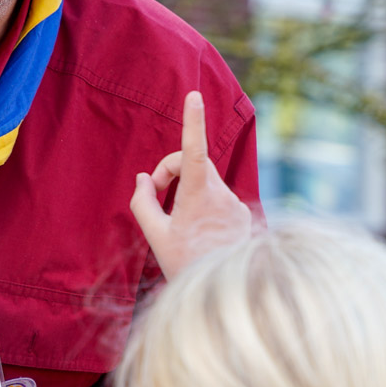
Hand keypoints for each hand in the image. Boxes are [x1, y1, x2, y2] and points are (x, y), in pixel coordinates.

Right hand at [130, 90, 255, 279]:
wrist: (223, 290)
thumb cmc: (184, 263)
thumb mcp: (154, 234)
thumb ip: (142, 200)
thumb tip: (143, 178)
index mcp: (198, 195)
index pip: (193, 149)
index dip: (192, 121)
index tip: (193, 96)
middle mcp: (222, 194)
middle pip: (193, 163)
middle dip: (171, 172)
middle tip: (155, 197)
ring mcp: (236, 204)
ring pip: (205, 181)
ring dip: (186, 191)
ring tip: (178, 224)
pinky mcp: (243, 214)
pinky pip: (218, 197)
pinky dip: (202, 205)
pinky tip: (198, 232)